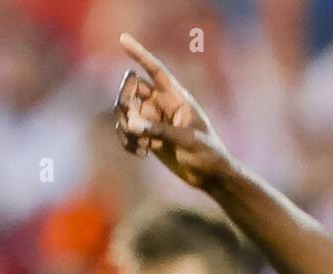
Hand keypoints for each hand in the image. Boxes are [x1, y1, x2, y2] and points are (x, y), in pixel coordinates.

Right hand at [113, 32, 231, 188]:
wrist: (210, 176)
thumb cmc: (208, 154)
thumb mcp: (188, 141)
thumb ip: (159, 131)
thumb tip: (131, 124)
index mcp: (176, 97)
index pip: (155, 70)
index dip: (139, 54)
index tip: (122, 39)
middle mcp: (161, 103)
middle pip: (130, 89)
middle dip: (125, 104)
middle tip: (134, 125)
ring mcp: (152, 118)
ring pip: (124, 111)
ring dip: (127, 128)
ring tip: (144, 146)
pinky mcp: (146, 134)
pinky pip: (125, 129)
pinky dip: (127, 140)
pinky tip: (142, 154)